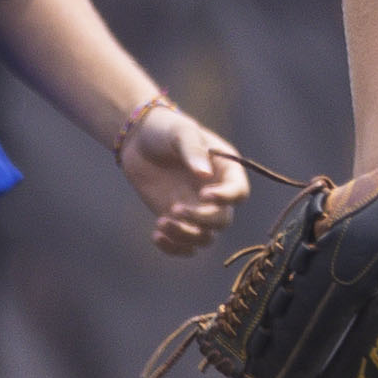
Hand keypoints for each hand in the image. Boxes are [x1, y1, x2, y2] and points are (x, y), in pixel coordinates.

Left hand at [122, 105, 250, 256]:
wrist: (139, 139)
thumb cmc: (166, 130)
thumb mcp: (181, 132)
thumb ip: (193, 150)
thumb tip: (204, 174)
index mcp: (226, 171)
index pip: (239, 192)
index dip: (226, 198)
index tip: (203, 194)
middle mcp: (216, 194)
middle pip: (222, 220)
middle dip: (201, 220)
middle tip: (175, 208)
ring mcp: (197, 209)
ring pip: (204, 238)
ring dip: (186, 236)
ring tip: (162, 222)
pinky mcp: (177, 220)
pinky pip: (183, 245)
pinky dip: (173, 247)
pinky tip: (157, 235)